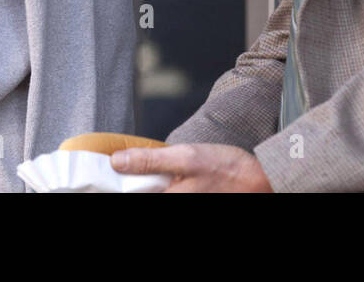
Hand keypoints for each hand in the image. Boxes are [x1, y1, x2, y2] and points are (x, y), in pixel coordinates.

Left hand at [110, 143, 273, 191]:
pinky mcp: (186, 201)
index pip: (128, 195)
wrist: (259, 182)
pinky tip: (163, 179)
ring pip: (152, 194)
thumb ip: (150, 160)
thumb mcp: (186, 156)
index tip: (104, 175)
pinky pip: (168, 194)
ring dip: (145, 184)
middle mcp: (173, 206)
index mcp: (167, 201)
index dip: (114, 186)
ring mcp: (181, 204)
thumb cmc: (226, 169)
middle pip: (139, 195)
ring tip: (144, 174)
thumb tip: (116, 161)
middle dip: (130, 185)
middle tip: (122, 171)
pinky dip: (159, 187)